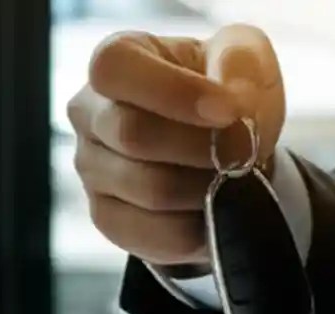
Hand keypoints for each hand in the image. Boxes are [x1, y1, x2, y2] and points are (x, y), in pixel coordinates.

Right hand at [67, 25, 286, 267]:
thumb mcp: (245, 58)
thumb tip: (232, 104)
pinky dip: (200, 227)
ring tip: (231, 179)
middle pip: (134, 135)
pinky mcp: (107, 218)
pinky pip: (156, 234)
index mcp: (117, 60)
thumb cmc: (224, 92)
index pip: (116, 69)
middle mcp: (90, 113)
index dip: (172, 92)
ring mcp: (91, 169)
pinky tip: (215, 209)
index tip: (227, 111)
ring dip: (206, 189)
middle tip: (244, 152)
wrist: (222, 146)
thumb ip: (240, 64)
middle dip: (202, 148)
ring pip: (150, 189)